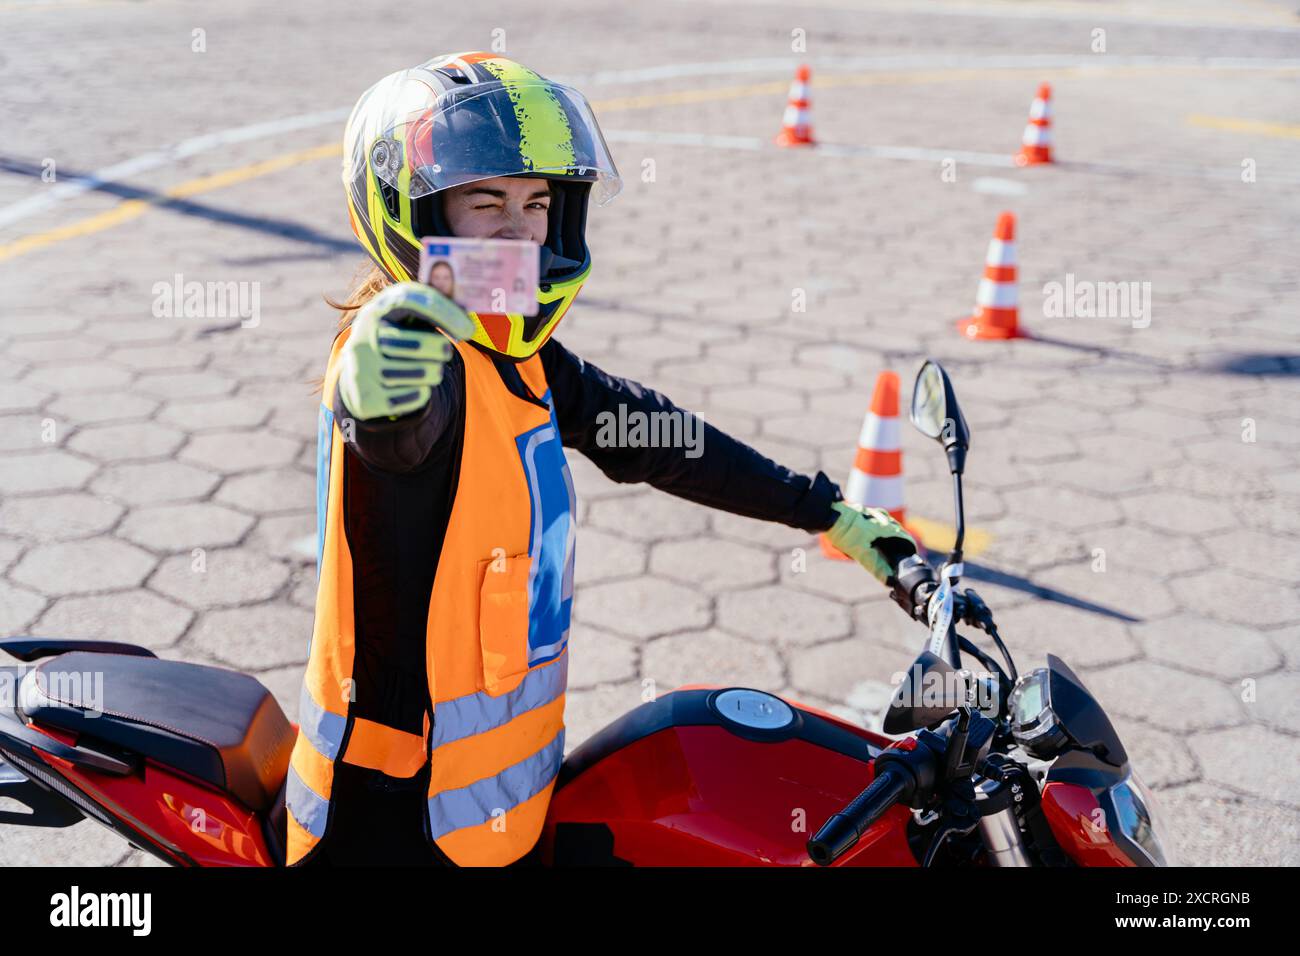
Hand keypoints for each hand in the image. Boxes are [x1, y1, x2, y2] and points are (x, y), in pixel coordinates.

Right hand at [336, 281, 476, 420]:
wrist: (362, 379)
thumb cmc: (397, 341)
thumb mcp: (406, 320)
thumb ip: (432, 304)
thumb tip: (461, 291)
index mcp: (375, 312)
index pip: (409, 301)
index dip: (443, 312)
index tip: (468, 329)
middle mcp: (362, 338)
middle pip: (417, 344)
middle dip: (441, 349)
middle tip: (447, 351)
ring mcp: (362, 370)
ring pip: (420, 373)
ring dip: (435, 372)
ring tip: (433, 369)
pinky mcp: (367, 398)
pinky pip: (414, 396)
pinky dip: (424, 393)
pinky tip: (416, 386)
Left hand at [825, 501, 917, 583]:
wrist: (827, 514)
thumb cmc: (844, 531)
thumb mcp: (860, 552)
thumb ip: (875, 565)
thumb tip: (888, 579)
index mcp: (885, 525)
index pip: (905, 537)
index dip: (909, 548)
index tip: (911, 556)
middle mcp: (881, 517)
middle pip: (897, 532)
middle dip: (898, 544)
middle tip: (898, 557)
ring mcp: (873, 513)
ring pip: (887, 526)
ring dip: (888, 538)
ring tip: (884, 550)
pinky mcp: (864, 513)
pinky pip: (877, 523)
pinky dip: (878, 532)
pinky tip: (870, 539)